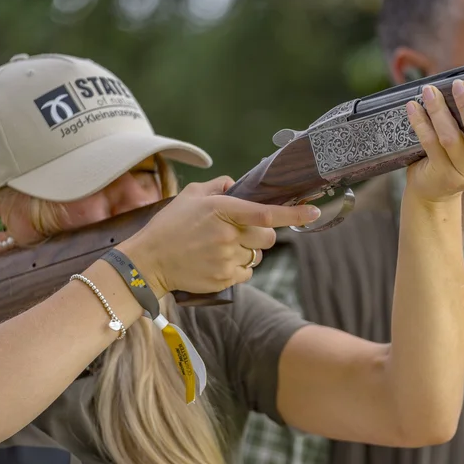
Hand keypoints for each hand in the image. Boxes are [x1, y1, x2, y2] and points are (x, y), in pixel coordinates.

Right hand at [117, 176, 320, 294]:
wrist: (148, 262)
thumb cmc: (169, 226)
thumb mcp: (189, 196)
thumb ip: (217, 187)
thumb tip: (236, 184)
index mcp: (222, 211)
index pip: (266, 214)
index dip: (294, 214)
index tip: (314, 211)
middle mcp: (227, 236)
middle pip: (268, 238)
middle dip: (262, 235)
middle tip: (241, 232)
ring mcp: (226, 259)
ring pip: (257, 256)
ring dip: (247, 251)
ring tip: (220, 248)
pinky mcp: (223, 279)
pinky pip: (246, 272)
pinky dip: (239, 267)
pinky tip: (218, 261)